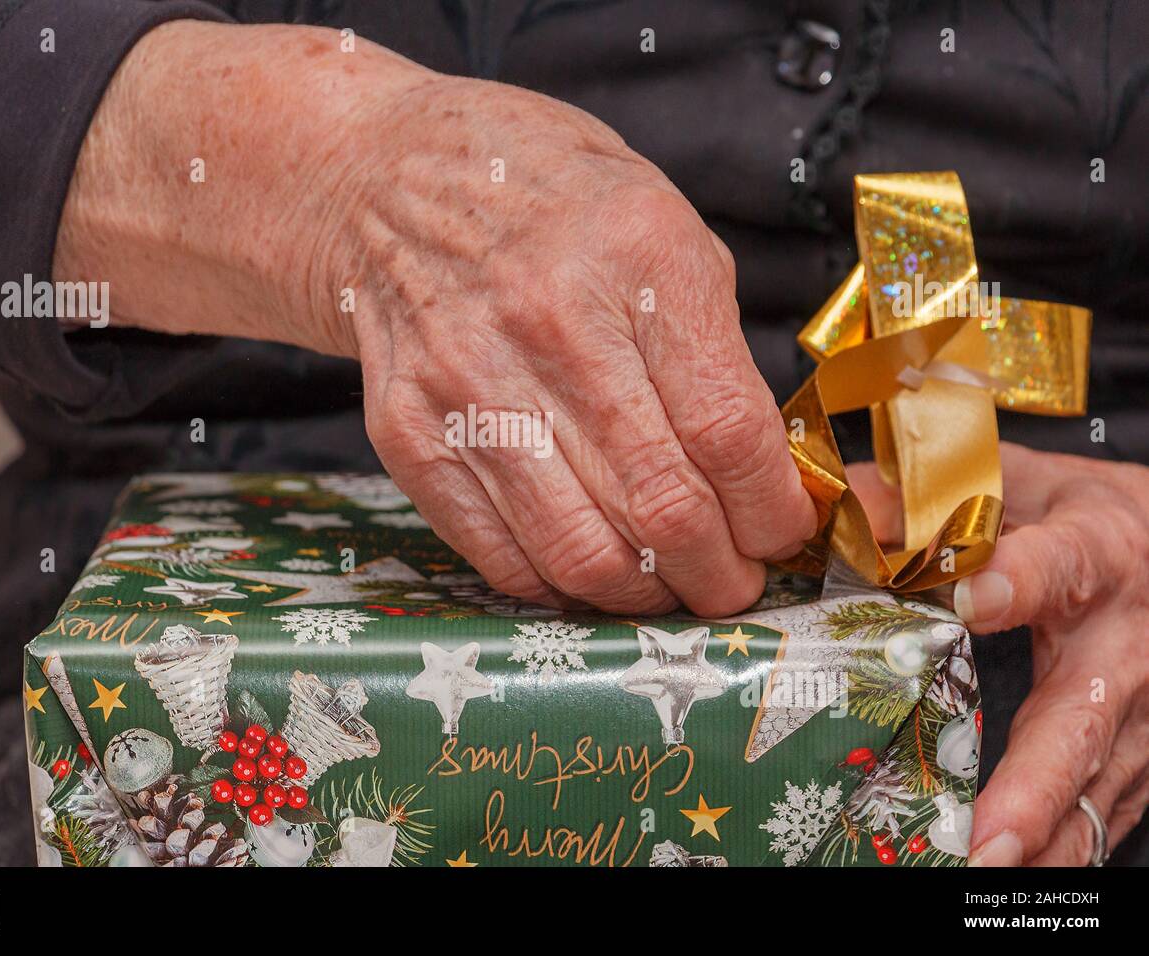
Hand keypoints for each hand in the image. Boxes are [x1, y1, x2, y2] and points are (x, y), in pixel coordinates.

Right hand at [55, 22, 814, 615]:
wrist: (394, 184)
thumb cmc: (551, 205)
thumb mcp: (668, 234)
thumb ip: (717, 357)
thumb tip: (770, 480)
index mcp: (639, 261)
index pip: (727, 432)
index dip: (771, 512)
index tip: (782, 534)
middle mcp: (550, 327)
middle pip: (663, 506)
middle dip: (719, 574)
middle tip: (733, 583)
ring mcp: (468, 386)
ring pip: (583, 551)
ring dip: (644, 595)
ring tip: (665, 585)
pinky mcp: (409, 434)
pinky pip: (500, 554)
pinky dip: (559, 586)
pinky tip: (587, 570)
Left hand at [851, 442, 1148, 864]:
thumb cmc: (1079, 512)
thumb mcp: (1016, 481)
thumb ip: (929, 497)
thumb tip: (838, 519)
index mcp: (1092, 553)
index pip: (1055, 564)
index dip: (1015, 580)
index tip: (972, 600)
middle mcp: (1121, 641)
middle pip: (1081, 719)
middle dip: (1033, 786)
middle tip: (984, 836)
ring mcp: (1139, 707)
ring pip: (1097, 785)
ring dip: (1043, 839)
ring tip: (985, 872)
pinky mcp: (1139, 749)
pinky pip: (1105, 809)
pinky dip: (1060, 847)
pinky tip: (1012, 874)